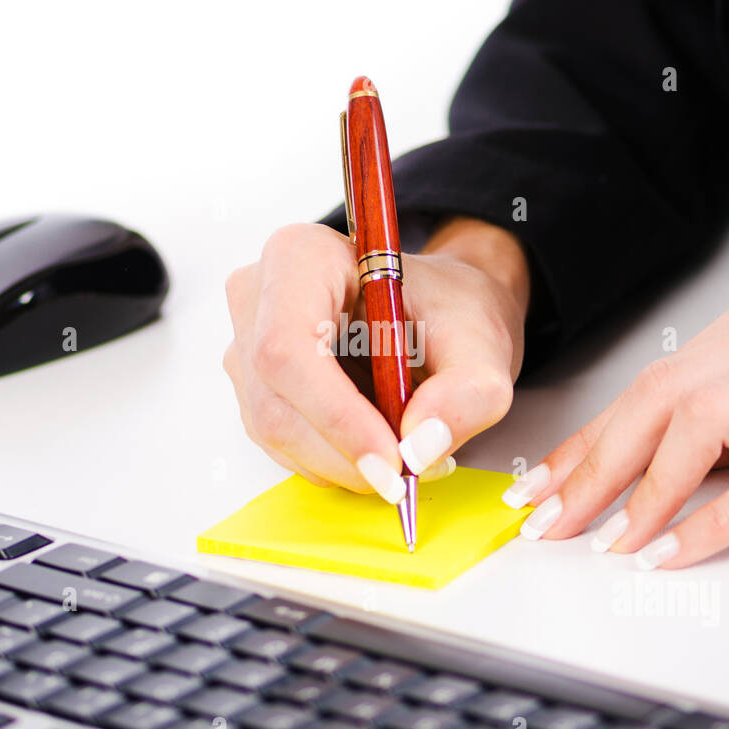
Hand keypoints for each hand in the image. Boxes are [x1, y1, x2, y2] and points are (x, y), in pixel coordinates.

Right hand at [224, 217, 529, 501]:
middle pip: (276, 402)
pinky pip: (283, 446)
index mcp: (301, 256)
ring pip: (277, 433)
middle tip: (413, 472)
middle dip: (346, 452)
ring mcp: (247, 346)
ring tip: (407, 449)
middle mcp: (257, 297)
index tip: (392, 459)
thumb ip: (467, 392)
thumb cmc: (450, 309)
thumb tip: (421, 446)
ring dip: (345, 462)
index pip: (289, 347)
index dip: (335, 414)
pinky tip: (378, 441)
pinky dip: (335, 460)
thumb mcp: (482, 343)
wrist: (441, 313)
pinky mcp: (255, 389)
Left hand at [503, 269, 728, 567]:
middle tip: (548, 516)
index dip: (594, 433)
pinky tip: (672, 552)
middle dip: (593, 463)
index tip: (547, 477)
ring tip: (605, 540)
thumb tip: (662, 466)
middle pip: (662, 394)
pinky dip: (708, 523)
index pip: (661, 375)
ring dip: (640, 491)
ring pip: (700, 424)